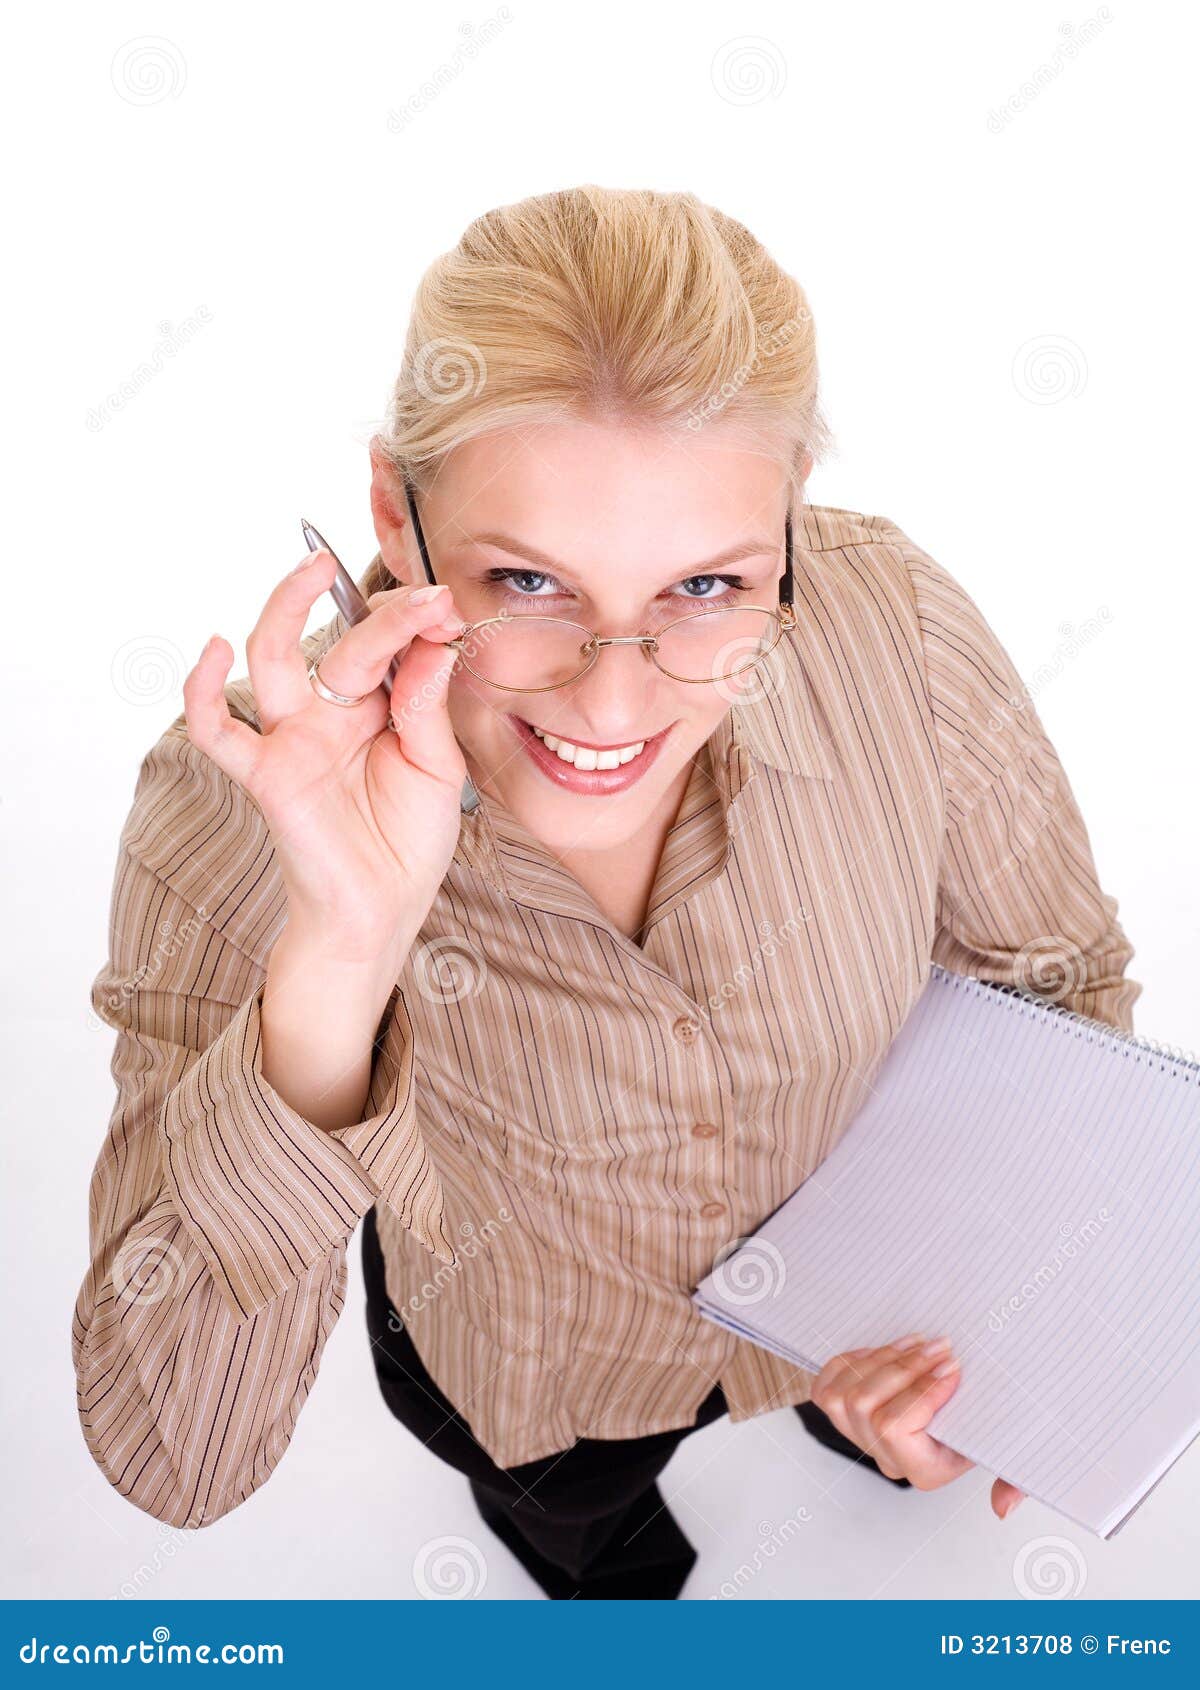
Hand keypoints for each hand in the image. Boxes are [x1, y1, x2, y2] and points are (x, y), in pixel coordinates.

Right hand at [183, 548, 468, 964]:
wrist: (382, 912)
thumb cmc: (409, 843)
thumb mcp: (439, 769)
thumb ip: (427, 708)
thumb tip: (432, 645)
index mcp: (377, 710)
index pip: (388, 647)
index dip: (416, 624)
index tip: (450, 610)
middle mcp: (330, 714)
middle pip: (345, 644)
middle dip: (387, 616)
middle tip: (428, 597)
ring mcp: (293, 739)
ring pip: (274, 658)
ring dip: (287, 606)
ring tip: (316, 564)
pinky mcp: (265, 774)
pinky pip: (218, 731)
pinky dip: (202, 689)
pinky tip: (213, 647)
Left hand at [809, 1335, 1024, 1519]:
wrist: (970, 1404)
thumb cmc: (988, 1422)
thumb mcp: (1011, 1451)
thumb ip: (1014, 1483)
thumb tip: (1003, 1510)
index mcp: (923, 1470)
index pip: (895, 1429)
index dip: (920, 1391)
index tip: (953, 1366)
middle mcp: (887, 1459)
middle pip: (866, 1406)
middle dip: (902, 1367)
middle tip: (940, 1345)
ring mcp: (861, 1437)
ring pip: (844, 1394)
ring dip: (880, 1360)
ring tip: (917, 1343)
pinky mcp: (844, 1412)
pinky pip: (827, 1386)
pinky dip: (851, 1362)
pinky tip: (885, 1351)